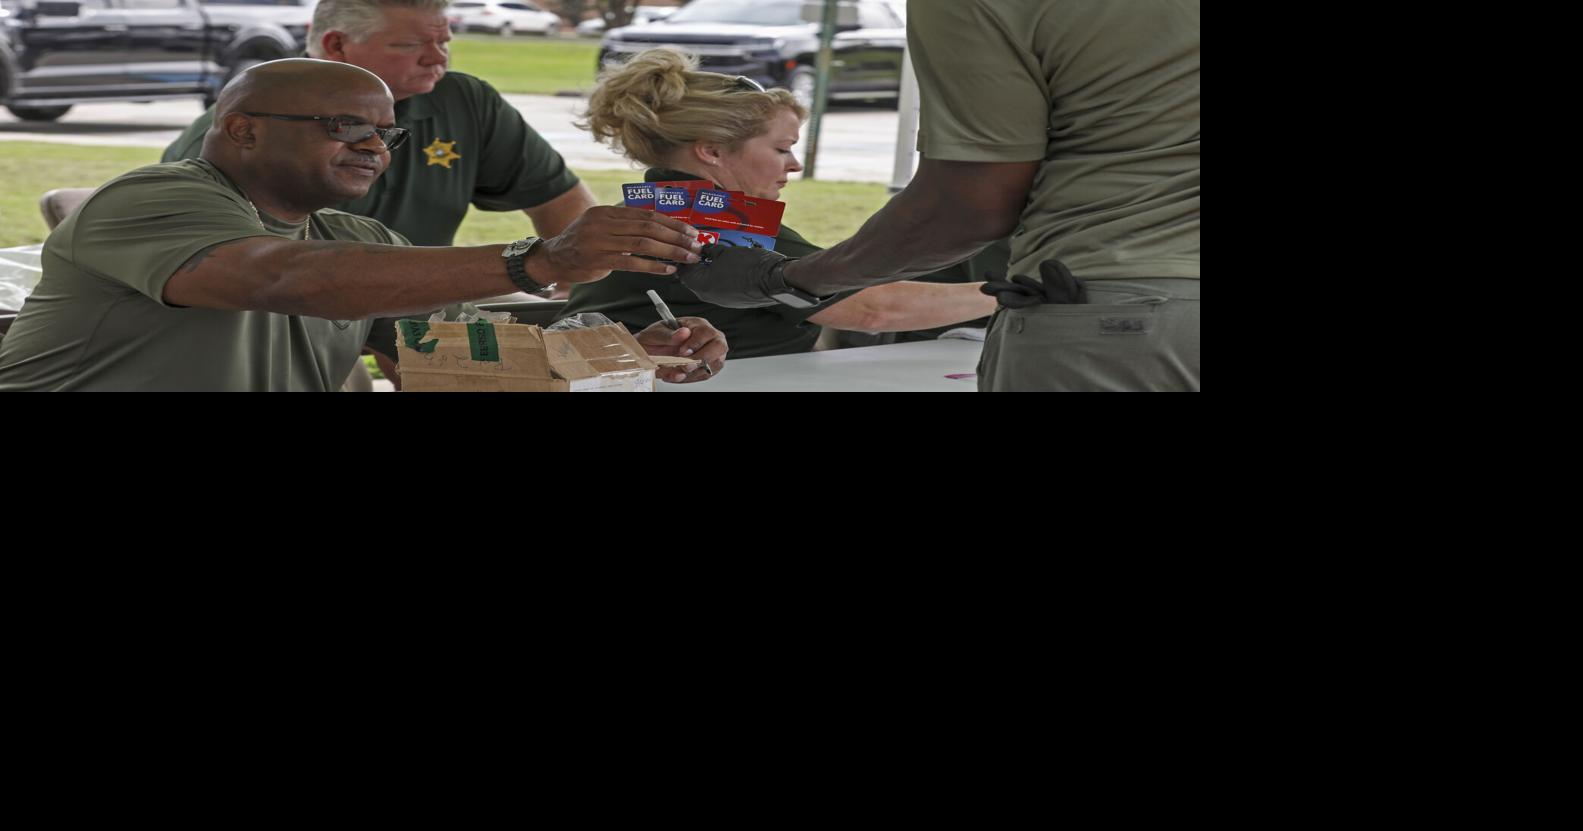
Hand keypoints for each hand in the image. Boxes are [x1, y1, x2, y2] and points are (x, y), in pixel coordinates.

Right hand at [527, 206, 702, 285]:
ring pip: (643, 244)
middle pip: (648, 227)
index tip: (690, 231)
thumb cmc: (583, 244)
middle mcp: (604, 223)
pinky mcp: (599, 260)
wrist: (553, 259)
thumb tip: (660, 229)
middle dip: (676, 237)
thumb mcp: (601, 226)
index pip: (646, 214)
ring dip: (670, 251)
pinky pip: (632, 262)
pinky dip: (653, 266)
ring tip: (687, 258)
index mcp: (607, 212)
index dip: (672, 223)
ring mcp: (600, 241)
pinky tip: (668, 269)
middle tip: (695, 245)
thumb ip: (625, 225)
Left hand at [636, 316, 726, 382]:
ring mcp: (711, 352)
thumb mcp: (656, 333)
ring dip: (695, 372)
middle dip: (701, 359)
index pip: (706, 332)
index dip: (695, 344)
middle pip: (718, 347)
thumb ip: (669, 334)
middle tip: (685, 366)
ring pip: (714, 363)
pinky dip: (691, 378)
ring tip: (676, 374)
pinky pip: (705, 375)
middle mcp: (708, 337)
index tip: (682, 352)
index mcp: (697, 324)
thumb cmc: (655, 338)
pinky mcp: (708, 366)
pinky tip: (677, 376)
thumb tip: (683, 333)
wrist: (650, 351)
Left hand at [675, 244, 792, 307]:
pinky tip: (730, 265)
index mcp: (702, 286)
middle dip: (699, 263)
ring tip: (719, 254)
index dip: (685, 258)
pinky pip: (722, 287)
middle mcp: (710, 296)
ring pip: (710, 283)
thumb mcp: (725, 252)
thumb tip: (704, 249)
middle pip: (696, 279)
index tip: (688, 249)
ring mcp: (723, 300)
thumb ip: (710, 251)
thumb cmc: (750, 266)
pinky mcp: (735, 300)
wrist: (775, 279)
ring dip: (711, 270)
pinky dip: (723, 276)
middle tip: (704, 249)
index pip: (684, 272)